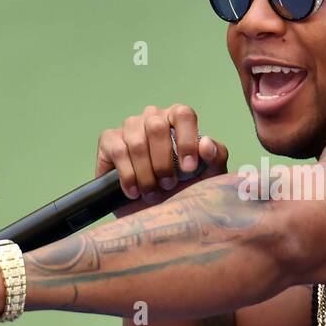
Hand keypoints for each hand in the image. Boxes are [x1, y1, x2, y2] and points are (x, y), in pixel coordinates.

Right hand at [96, 103, 228, 218]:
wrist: (154, 211)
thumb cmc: (184, 188)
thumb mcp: (208, 176)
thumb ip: (216, 157)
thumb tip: (206, 144)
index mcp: (178, 119)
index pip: (183, 114)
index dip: (187, 140)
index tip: (189, 169)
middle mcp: (152, 117)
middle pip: (156, 126)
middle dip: (164, 162)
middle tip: (168, 185)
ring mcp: (129, 127)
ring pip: (137, 142)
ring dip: (146, 173)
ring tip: (153, 193)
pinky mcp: (109, 141)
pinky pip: (118, 152)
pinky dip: (129, 176)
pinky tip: (135, 192)